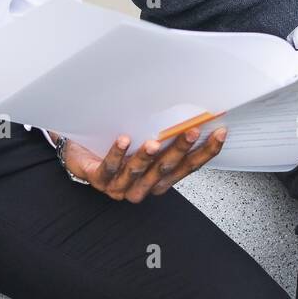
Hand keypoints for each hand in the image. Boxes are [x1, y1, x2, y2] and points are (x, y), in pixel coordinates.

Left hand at [47, 127, 227, 201]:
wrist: (79, 154)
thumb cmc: (115, 147)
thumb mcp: (145, 142)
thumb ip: (165, 136)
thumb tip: (190, 111)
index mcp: (159, 180)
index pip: (187, 167)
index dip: (205, 152)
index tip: (219, 133)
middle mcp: (142, 187)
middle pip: (164, 170)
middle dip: (179, 150)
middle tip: (191, 132)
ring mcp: (119, 186)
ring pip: (137, 173)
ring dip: (147, 158)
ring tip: (155, 142)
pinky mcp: (97, 179)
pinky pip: (108, 168)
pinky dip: (117, 154)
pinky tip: (124, 140)